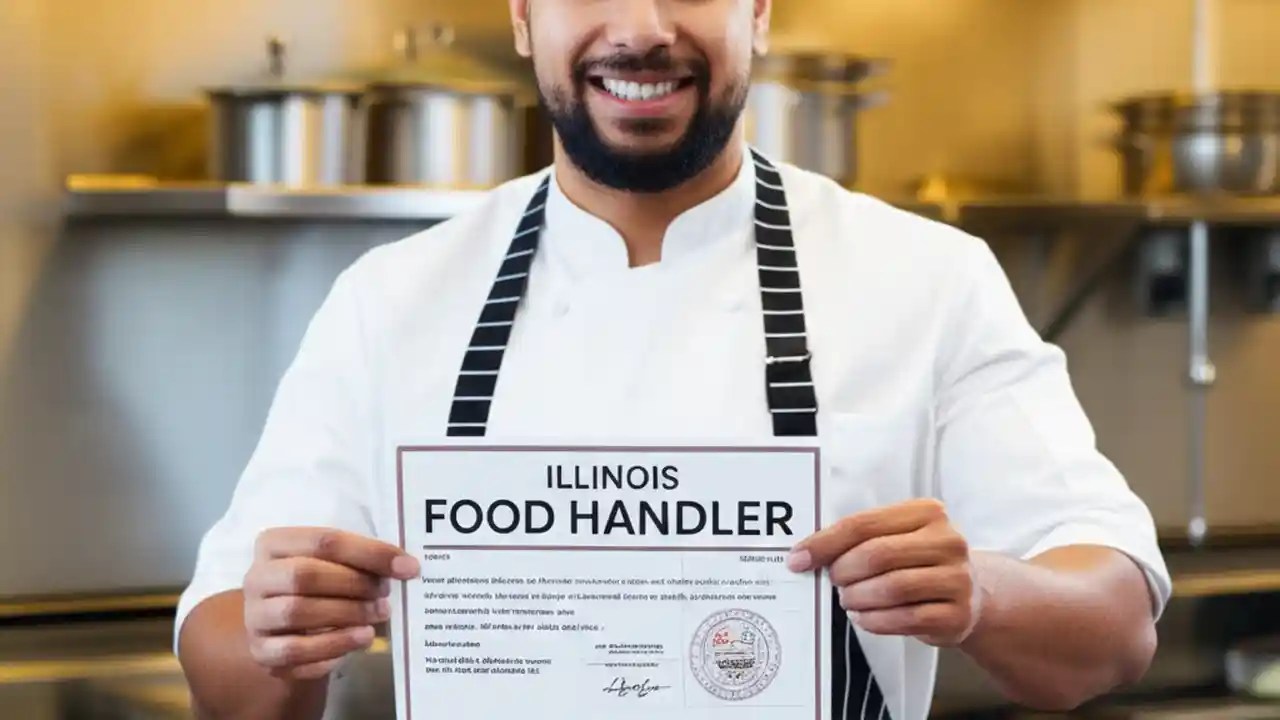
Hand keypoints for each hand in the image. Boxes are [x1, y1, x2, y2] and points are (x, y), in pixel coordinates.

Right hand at [243, 527, 420, 679]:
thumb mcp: (334, 564)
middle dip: (354, 584)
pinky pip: (294, 651)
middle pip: (305, 575)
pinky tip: (360, 639)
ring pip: (297, 612)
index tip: (406, 566)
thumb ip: (360, 560)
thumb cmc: (319, 586)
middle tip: (386, 593)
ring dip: (347, 615)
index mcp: (274, 543)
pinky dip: (333, 646)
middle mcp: (257, 577)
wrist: (291, 631)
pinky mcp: (261, 652)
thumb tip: (405, 565)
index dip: (368, 552)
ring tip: (379, 615)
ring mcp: (255, 617)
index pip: (323, 540)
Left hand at [786, 499, 980, 646]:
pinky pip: (905, 619)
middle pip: (877, 554)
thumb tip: (805, 554)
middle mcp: (948, 541)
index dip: (826, 542)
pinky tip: (863, 617)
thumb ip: (859, 539)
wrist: (970, 594)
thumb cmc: (918, 561)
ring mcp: (957, 579)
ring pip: (892, 588)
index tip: (798, 558)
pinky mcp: (956, 615)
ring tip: (847, 600)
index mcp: (927, 512)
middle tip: (832, 581)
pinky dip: (875, 620)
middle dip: (844, 571)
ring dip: (858, 597)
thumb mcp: (896, 538)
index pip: (864, 524)